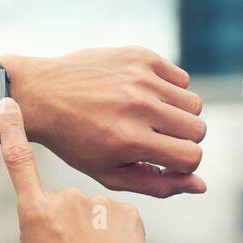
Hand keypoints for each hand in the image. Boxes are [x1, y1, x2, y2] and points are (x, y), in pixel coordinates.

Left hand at [0, 47, 205, 197]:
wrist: (41, 94)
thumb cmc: (75, 141)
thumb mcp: (109, 173)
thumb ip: (158, 184)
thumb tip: (201, 185)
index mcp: (129, 140)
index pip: (192, 156)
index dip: (184, 164)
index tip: (165, 160)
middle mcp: (137, 106)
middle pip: (198, 129)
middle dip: (183, 140)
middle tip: (157, 139)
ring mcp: (139, 77)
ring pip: (193, 103)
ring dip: (178, 115)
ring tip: (150, 119)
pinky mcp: (140, 56)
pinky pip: (181, 78)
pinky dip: (169, 90)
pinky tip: (143, 96)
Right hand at [0, 97, 157, 242]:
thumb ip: (34, 240)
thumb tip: (43, 233)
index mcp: (35, 212)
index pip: (18, 161)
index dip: (11, 130)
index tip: (7, 101)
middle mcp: (66, 199)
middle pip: (65, 202)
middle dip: (69, 224)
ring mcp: (99, 202)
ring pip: (94, 211)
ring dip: (95, 231)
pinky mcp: (128, 212)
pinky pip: (118, 218)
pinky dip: (117, 235)